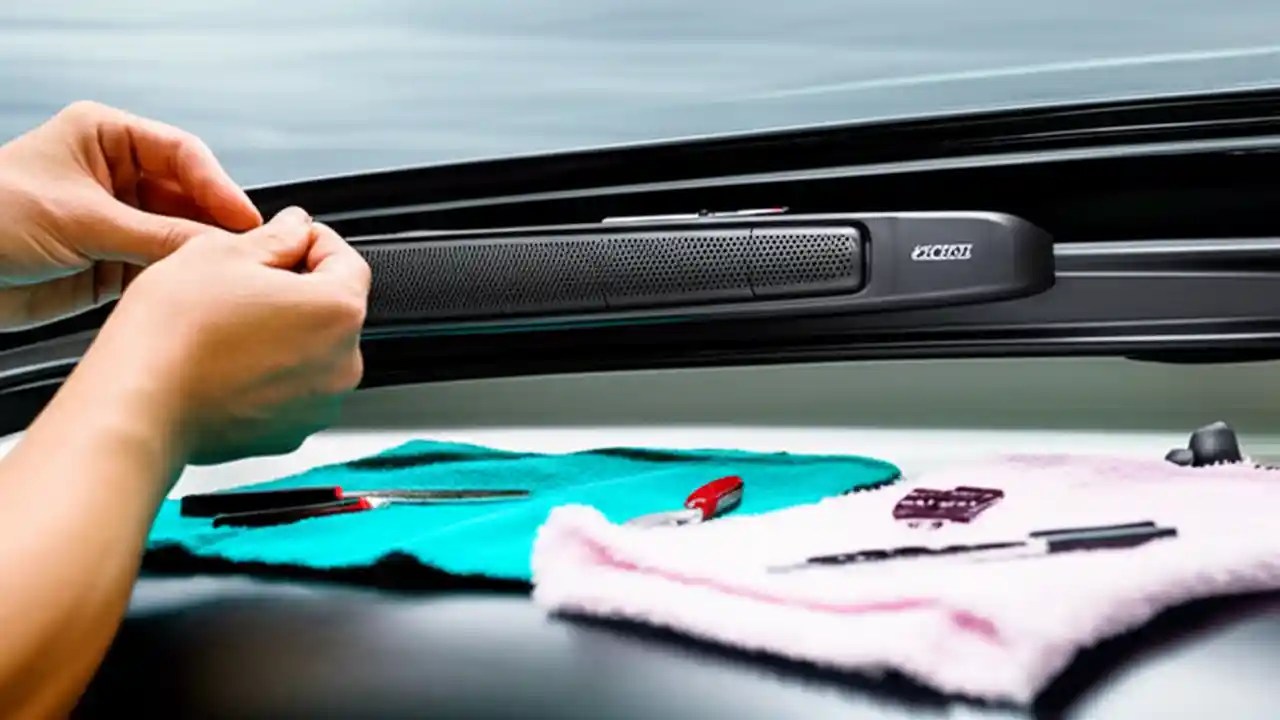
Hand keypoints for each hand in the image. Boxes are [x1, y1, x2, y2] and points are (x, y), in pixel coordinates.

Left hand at [0, 100, 260, 329]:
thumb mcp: (81, 218)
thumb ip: (155, 234)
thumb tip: (218, 244)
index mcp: (106, 137)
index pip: (182, 154)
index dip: (217, 186)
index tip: (243, 217)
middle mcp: (116, 176)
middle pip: (189, 196)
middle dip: (214, 223)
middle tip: (245, 249)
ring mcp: (117, 221)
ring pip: (179, 235)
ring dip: (199, 254)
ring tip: (224, 272)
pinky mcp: (113, 263)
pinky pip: (160, 268)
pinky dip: (178, 279)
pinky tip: (194, 288)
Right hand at [76, 206, 369, 464]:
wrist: (138, 408)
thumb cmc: (174, 335)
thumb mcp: (222, 253)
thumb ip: (276, 236)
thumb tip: (295, 227)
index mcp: (338, 311)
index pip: (346, 259)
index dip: (311, 240)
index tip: (284, 238)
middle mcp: (342, 363)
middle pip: (330, 309)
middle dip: (295, 289)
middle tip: (242, 282)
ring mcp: (320, 403)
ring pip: (310, 350)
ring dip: (281, 331)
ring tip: (227, 325)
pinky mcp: (291, 431)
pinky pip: (290, 388)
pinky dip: (268, 371)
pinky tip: (225, 361)